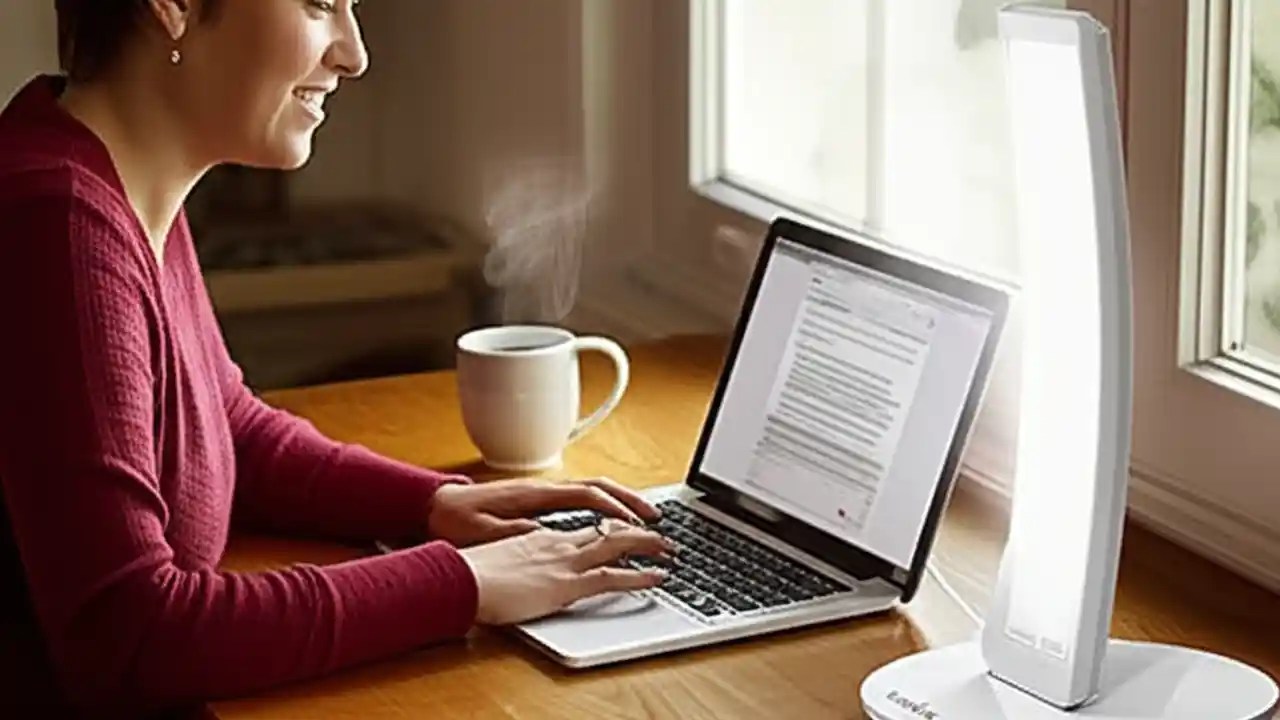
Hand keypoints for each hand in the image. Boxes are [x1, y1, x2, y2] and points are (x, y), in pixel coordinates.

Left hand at [426, 477, 660, 546]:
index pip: (587, 495)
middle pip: (598, 486)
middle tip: (656, 517)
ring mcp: (542, 492)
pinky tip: (611, 520)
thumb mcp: (483, 533)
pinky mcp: (538, 501)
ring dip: (620, 501)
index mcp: (534, 494)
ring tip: (644, 517)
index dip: (615, 508)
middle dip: (630, 499)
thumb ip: (516, 533)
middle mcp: (543, 488)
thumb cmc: (456, 519)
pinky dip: (603, 505)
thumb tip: (546, 536)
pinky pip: (581, 498)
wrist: (435, 506)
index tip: (637, 523)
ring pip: (592, 490)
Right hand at [459, 519, 672, 624]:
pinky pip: (612, 575)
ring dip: (647, 544)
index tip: (629, 522)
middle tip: (662, 532)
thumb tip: (541, 545)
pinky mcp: (565, 583)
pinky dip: (638, 575)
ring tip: (669, 548)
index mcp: (542, 533)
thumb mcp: (502, 552)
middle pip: (608, 523)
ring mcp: (564, 559)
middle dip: (639, 525)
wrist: (456, 576)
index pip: (586, 518)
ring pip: (617, 543)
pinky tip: (656, 576)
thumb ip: (526, 547)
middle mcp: (558, 539)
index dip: (612, 518)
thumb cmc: (470, 570)